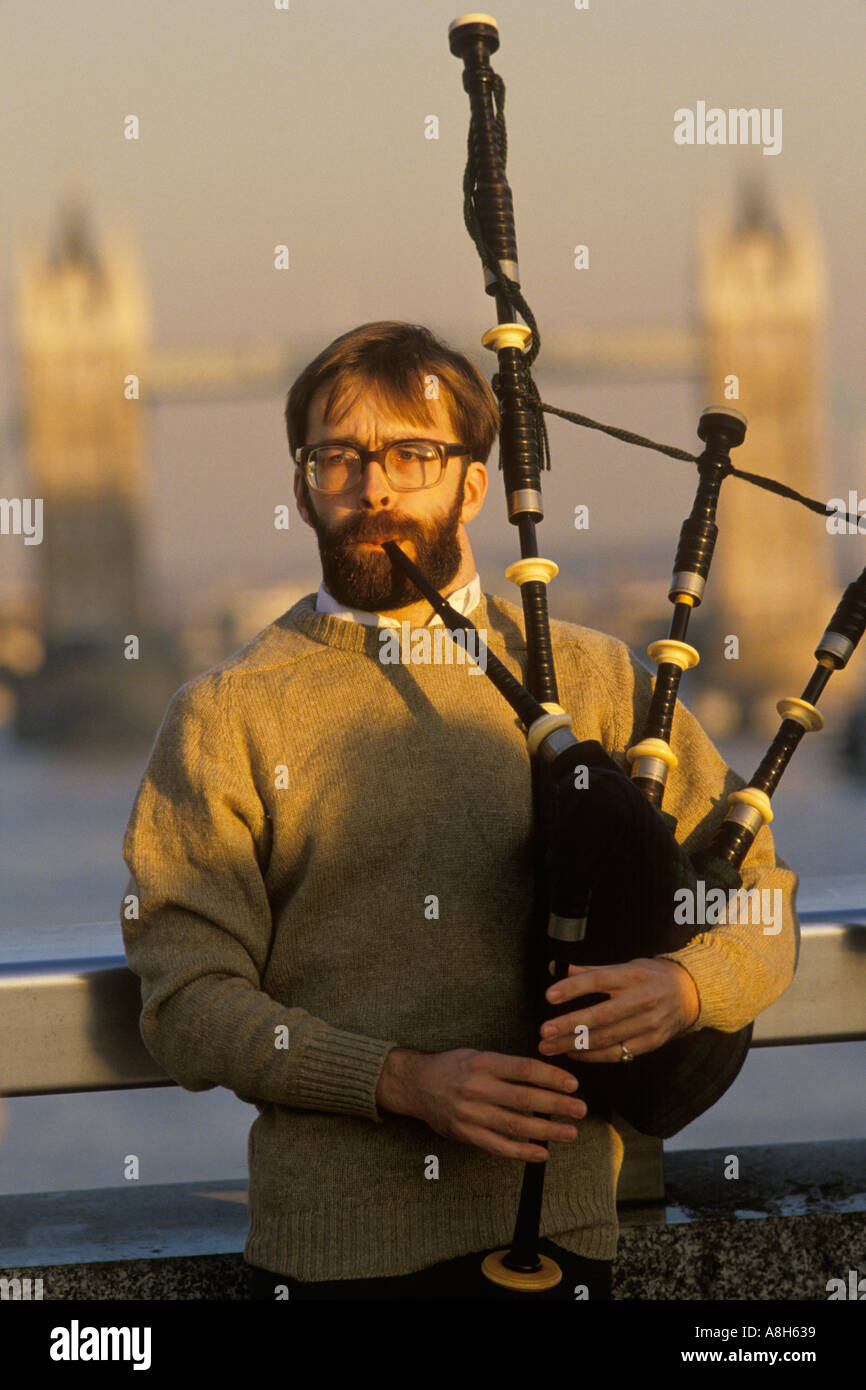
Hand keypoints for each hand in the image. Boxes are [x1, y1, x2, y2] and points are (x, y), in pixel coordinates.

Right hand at [376, 1047, 586, 1161]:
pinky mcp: (464, 1133)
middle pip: (524, 1098)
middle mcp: (476, 1087)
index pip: (524, 1069)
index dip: (551, 1076)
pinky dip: (521, 1151)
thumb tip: (545, 1076)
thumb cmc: (452, 1066)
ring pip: (514, 1125)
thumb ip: (506, 1066)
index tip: (572, 1084)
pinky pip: (497, 1146)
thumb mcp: (477, 1055)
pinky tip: (542, 1153)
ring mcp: (470, 1113)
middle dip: (556, 1105)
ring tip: (570, 1133)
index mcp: (482, 1062)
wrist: (414, 1083)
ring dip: (546, 1131)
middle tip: (580, 1109)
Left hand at [537, 958, 699, 1062]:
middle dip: (569, 1025)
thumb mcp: (625, 966)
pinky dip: (593, 1055)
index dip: (573, 988)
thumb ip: (590, 970)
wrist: (691, 993)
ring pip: (607, 1038)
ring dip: (574, 1045)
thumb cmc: (650, 976)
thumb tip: (556, 968)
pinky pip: (618, 1053)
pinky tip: (574, 1054)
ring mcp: (649, 1023)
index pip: (598, 981)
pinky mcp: (652, 1042)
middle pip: (600, 1015)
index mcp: (632, 975)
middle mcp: (641, 1000)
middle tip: (543, 1031)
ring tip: (549, 1046)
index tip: (549, 996)